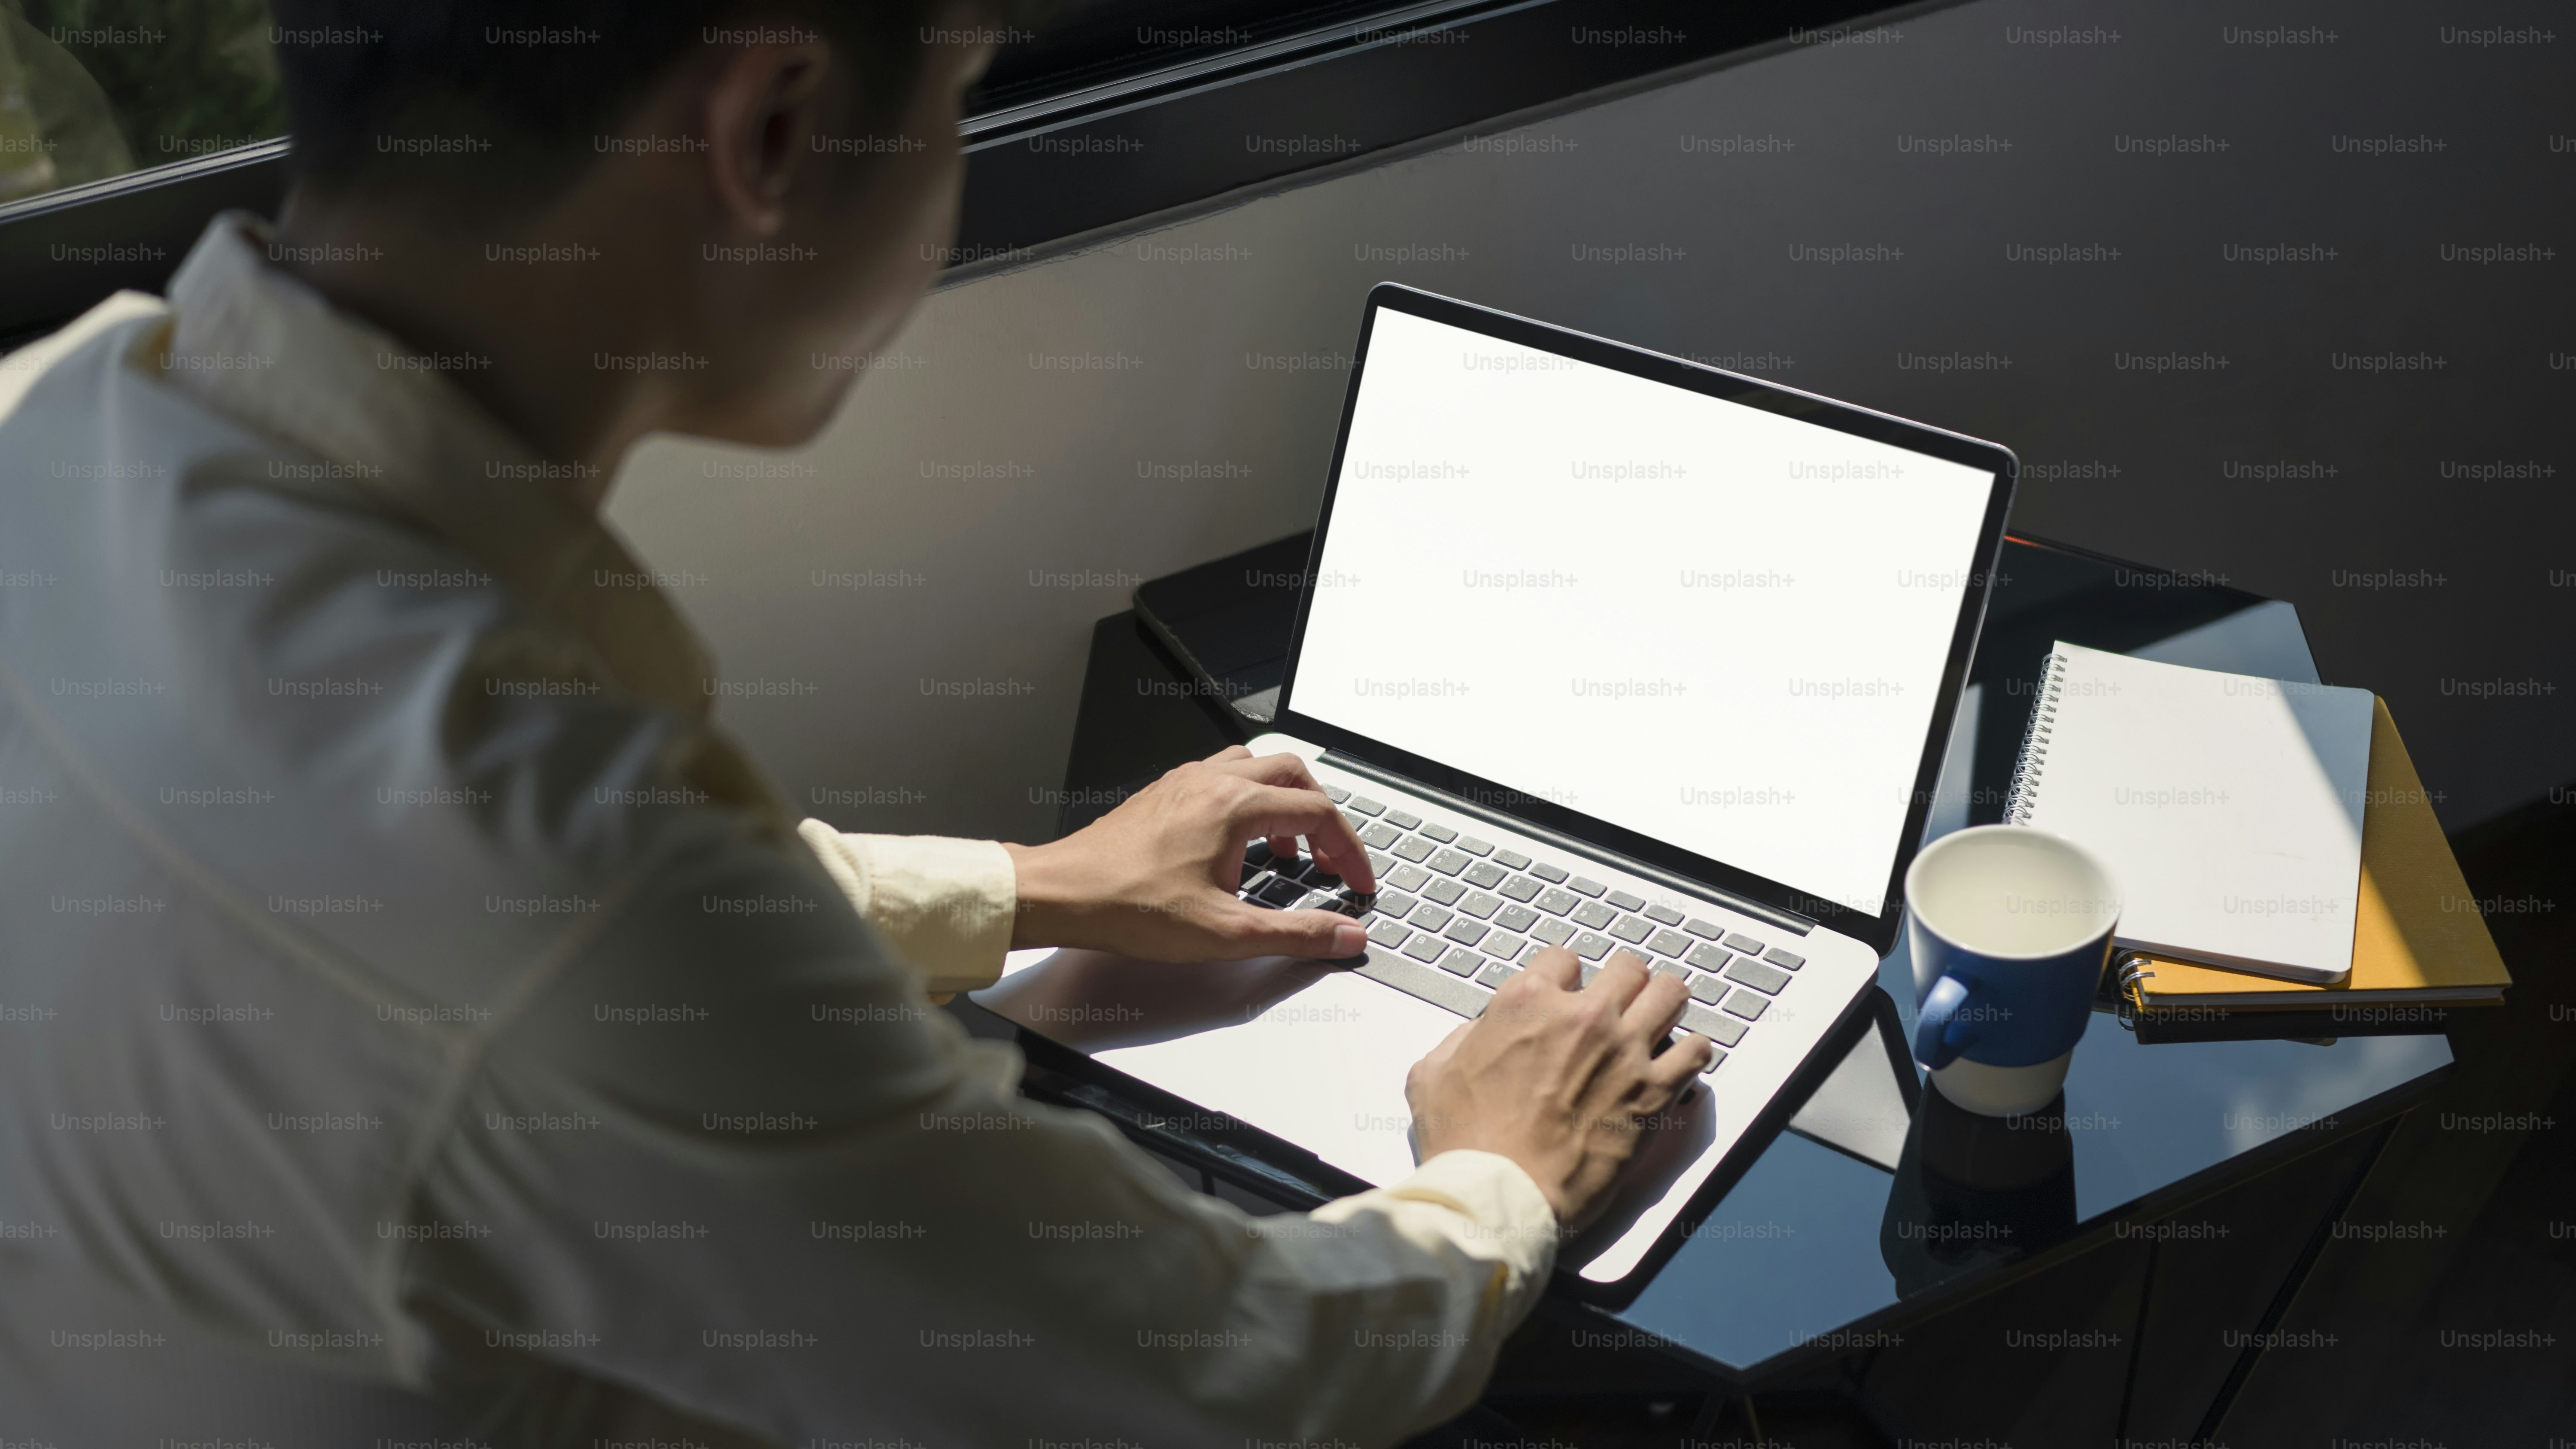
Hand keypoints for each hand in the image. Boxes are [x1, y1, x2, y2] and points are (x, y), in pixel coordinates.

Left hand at [1001, 746, 1379, 961]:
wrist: (1062, 894)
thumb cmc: (1129, 907)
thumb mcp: (1226, 932)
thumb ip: (1294, 933)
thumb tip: (1344, 934)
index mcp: (1233, 806)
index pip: (1317, 812)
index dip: (1349, 849)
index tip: (1356, 879)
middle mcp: (1210, 781)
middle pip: (1292, 774)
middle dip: (1321, 815)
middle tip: (1327, 856)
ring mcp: (1183, 782)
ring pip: (1254, 767)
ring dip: (1281, 800)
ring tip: (1284, 847)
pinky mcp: (1162, 794)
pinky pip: (1220, 776)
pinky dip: (1245, 800)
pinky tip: (1235, 842)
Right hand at [1404, 947, 1709, 1227]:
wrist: (1501, 1194)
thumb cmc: (1466, 1144)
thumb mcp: (1433, 1074)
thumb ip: (1461, 1039)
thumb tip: (1479, 1034)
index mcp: (1526, 1003)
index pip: (1562, 959)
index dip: (1564, 978)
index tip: (1567, 994)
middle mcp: (1582, 1017)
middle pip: (1626, 967)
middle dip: (1622, 983)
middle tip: (1619, 1003)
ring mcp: (1623, 1052)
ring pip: (1670, 994)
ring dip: (1664, 1003)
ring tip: (1658, 1018)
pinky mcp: (1652, 1093)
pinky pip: (1696, 1052)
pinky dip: (1692, 1052)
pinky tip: (1680, 1060)